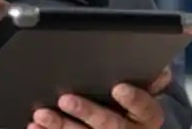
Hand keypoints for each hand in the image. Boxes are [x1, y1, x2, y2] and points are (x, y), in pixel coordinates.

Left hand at [29, 69, 171, 128]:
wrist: (129, 125)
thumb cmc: (131, 102)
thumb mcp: (143, 88)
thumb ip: (148, 76)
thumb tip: (157, 68)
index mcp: (148, 117)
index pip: (146, 109)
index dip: (133, 99)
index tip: (119, 87)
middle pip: (111, 126)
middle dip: (87, 113)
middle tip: (66, 99)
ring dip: (62, 127)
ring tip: (42, 115)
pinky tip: (34, 127)